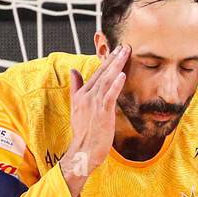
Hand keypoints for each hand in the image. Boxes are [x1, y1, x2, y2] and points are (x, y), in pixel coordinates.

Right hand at [63, 44, 129, 195]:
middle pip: (102, 73)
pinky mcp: (103, 113)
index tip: (116, 50)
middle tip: (124, 46)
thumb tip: (72, 70)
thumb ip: (76, 88)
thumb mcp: (77, 107)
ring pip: (107, 80)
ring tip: (125, 53)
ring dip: (116, 66)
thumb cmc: (83, 131)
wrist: (83, 150)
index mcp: (83, 94)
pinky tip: (122, 75)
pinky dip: (115, 85)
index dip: (106, 61)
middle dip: (113, 58)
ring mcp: (95, 104)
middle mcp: (88, 96)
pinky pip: (110, 96)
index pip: (96, 74)